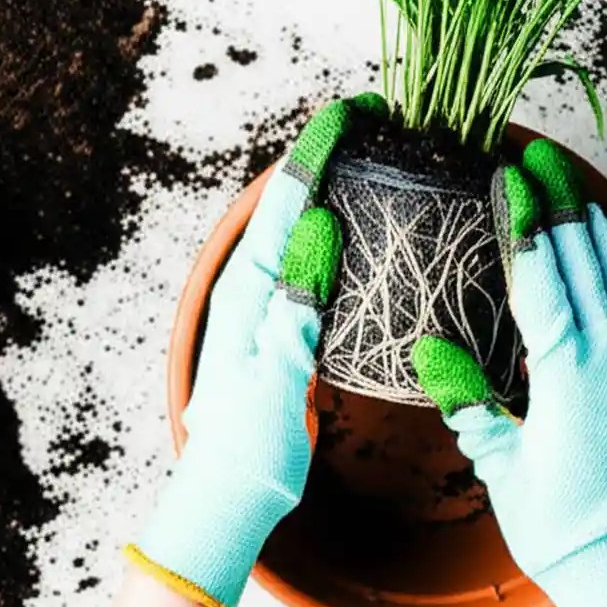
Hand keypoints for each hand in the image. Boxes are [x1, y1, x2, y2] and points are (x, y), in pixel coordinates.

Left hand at [126, 96, 383, 606]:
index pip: (287, 203)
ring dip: (331, 185)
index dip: (319, 151)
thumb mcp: (274, 380)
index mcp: (250, 293)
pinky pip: (311, 260)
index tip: (355, 111)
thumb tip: (314, 227)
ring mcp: (268, 306)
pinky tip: (360, 226)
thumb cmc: (249, 448)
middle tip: (376, 119)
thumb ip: (294, 307)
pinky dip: (336, 228)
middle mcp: (254, 289)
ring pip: (301, 226)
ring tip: (374, 154)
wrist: (230, 495)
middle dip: (328, 153)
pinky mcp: (285, 326)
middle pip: (292, 202)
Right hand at [412, 139, 606, 606]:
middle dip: (560, 203)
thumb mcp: (501, 463)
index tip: (509, 177)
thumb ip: (469, 402)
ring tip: (570, 184)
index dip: (524, 222)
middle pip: (584, 260)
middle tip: (539, 157)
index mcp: (570, 372)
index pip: (543, 278)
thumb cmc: (558, 520)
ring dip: (591, 225)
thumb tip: (432, 352)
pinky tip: (601, 248)